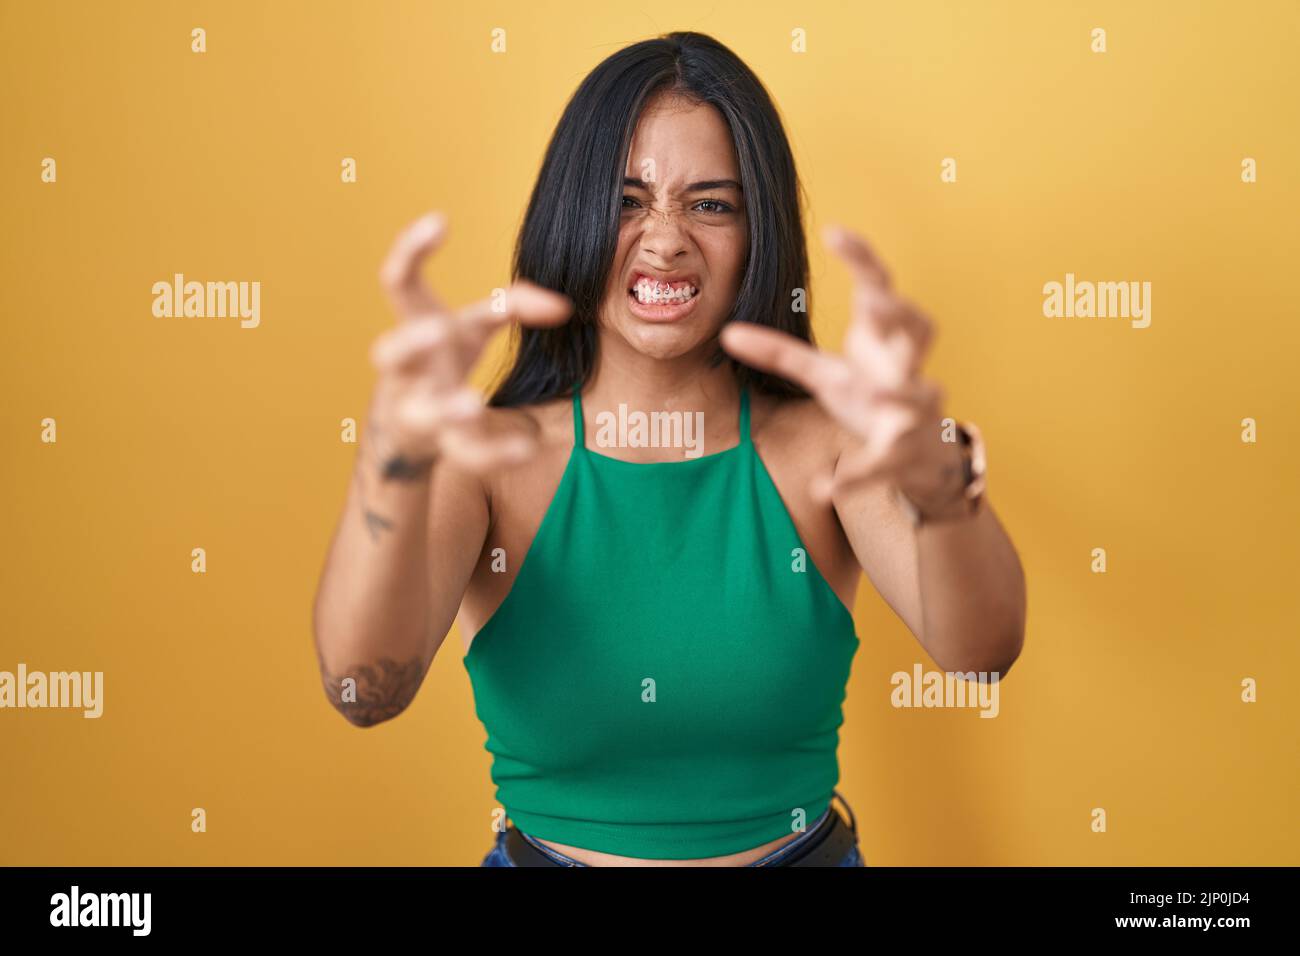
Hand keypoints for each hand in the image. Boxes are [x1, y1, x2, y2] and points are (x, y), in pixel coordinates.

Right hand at [365, 211, 572, 475]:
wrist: (410, 433)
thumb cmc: (444, 364)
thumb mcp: (471, 328)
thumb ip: (510, 305)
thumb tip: (563, 305)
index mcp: (415, 330)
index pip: (400, 283)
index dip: (413, 249)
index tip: (440, 220)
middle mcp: (410, 371)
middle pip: (391, 354)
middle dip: (411, 343)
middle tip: (437, 330)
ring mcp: (421, 412)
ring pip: (423, 413)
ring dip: (447, 407)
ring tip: (471, 403)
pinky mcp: (442, 448)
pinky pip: (468, 453)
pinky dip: (498, 451)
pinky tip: (529, 446)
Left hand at [719, 224, 967, 520]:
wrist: (919, 458)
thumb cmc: (871, 398)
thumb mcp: (823, 375)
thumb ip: (779, 352)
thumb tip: (727, 332)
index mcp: (882, 340)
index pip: (880, 287)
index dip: (863, 259)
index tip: (834, 231)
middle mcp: (904, 367)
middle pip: (917, 328)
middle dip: (899, 315)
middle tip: (875, 303)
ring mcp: (912, 407)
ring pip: (918, 392)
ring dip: (899, 392)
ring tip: (877, 393)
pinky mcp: (904, 452)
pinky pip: (882, 462)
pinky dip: (856, 476)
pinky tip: (823, 489)